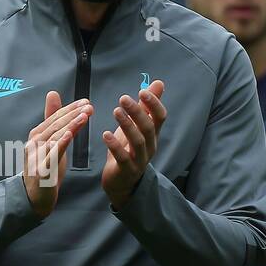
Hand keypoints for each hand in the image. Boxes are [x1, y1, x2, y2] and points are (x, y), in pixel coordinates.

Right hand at [23, 92, 90, 218]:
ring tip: (84, 116)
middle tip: (89, 106)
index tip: (86, 101)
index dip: (70, 108)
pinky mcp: (41, 170)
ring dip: (70, 125)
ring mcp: (36, 156)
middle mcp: (34, 143)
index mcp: (36, 135)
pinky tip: (69, 134)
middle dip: (73, 114)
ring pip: (54, 136)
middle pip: (55, 124)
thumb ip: (52, 119)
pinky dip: (59, 143)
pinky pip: (51, 154)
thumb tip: (53, 93)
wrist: (34, 196)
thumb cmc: (44, 167)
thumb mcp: (50, 142)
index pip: (55, 117)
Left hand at [101, 80, 165, 208]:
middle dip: (137, 111)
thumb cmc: (129, 149)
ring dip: (127, 125)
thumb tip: (158, 83)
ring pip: (137, 141)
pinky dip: (115, 145)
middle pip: (148, 127)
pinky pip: (123, 157)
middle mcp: (150, 146)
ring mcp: (139, 159)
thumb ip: (147, 106)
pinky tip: (105, 134)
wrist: (122, 181)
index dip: (154, 104)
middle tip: (123, 98)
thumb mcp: (138, 126)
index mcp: (153, 134)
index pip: (160, 117)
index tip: (143, 91)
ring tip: (116, 111)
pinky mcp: (126, 170)